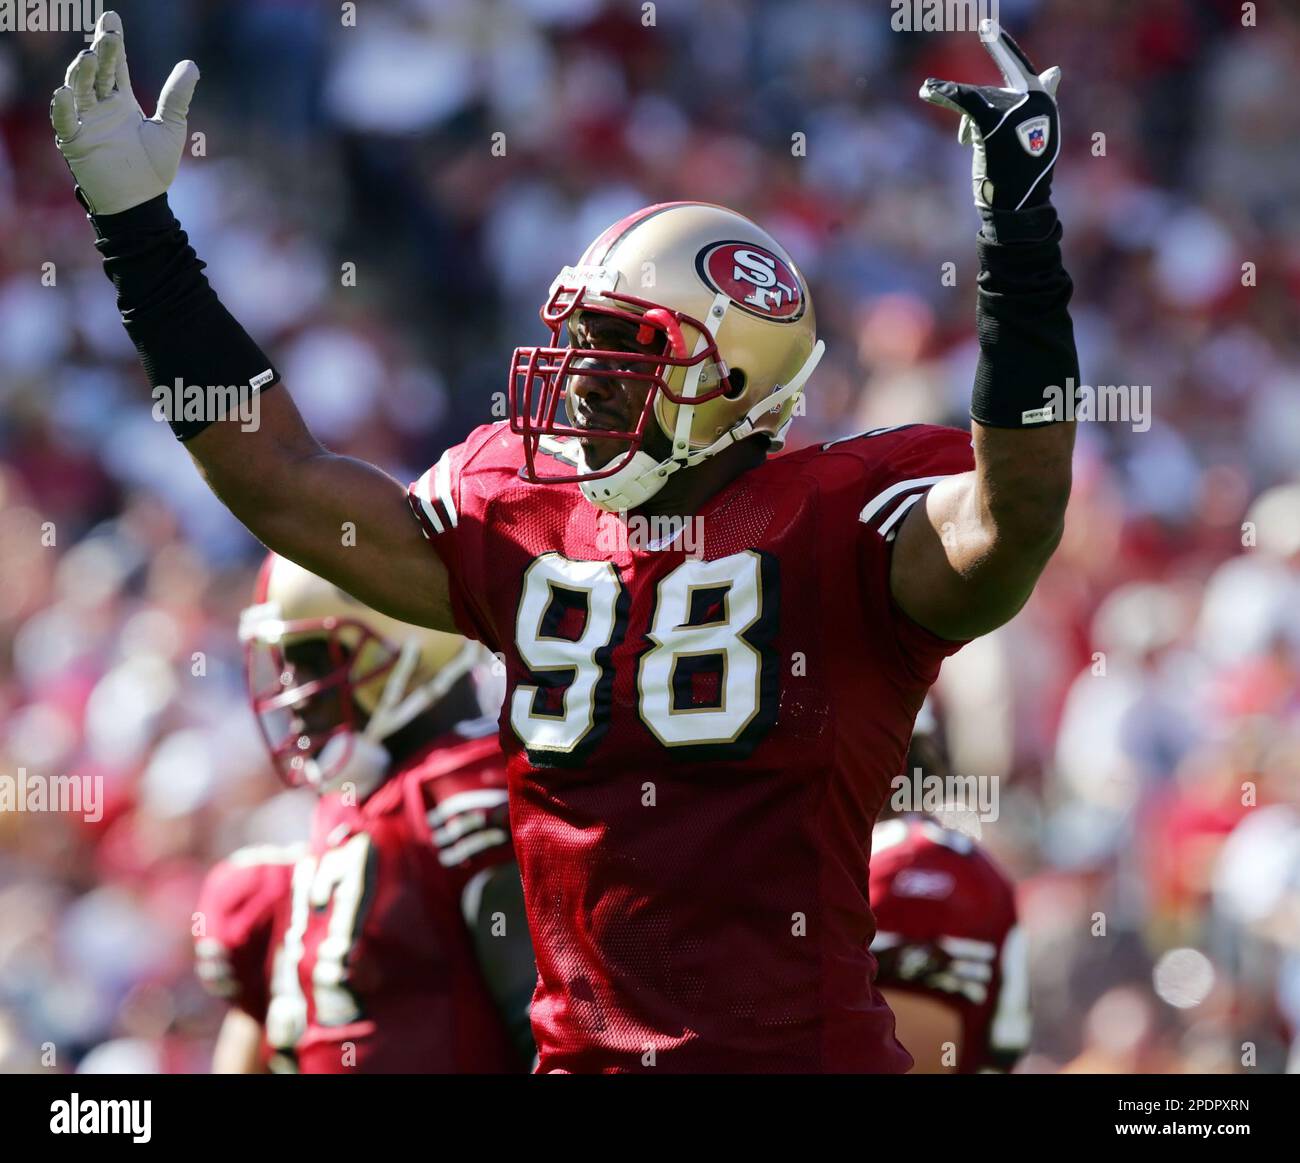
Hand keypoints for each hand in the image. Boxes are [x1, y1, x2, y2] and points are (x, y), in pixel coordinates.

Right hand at [50, 10, 199, 215]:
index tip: (111, 19)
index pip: (114, 64)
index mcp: (120, 101)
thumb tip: (191, 64)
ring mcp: (86, 122)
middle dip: (99, 52)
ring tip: (89, 57)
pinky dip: (63, 107)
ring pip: (77, 90)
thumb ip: (176, 96)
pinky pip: (64, 121)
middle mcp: (100, 107)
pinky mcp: (75, 142)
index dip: (112, 42)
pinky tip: (66, 93)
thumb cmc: (154, 167)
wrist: (142, 203)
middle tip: (107, 34)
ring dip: (81, 73)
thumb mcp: (170, 127)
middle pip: (96, 72)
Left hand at [919, 20, 1060, 214]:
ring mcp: (1014, 111)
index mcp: (1042, 102)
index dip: (1002, 48)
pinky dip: (945, 94)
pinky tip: (927, 90)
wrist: (1019, 206)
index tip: (986, 26)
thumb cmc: (1023, 175)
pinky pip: (964, 103)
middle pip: (987, 92)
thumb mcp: (1033, 136)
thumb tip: (1056, 70)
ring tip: (927, 91)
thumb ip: (1037, 101)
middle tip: (928, 89)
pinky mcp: (993, 122)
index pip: (1020, 69)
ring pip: (971, 99)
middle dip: (960, 99)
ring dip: (948, 99)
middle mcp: (1033, 101)